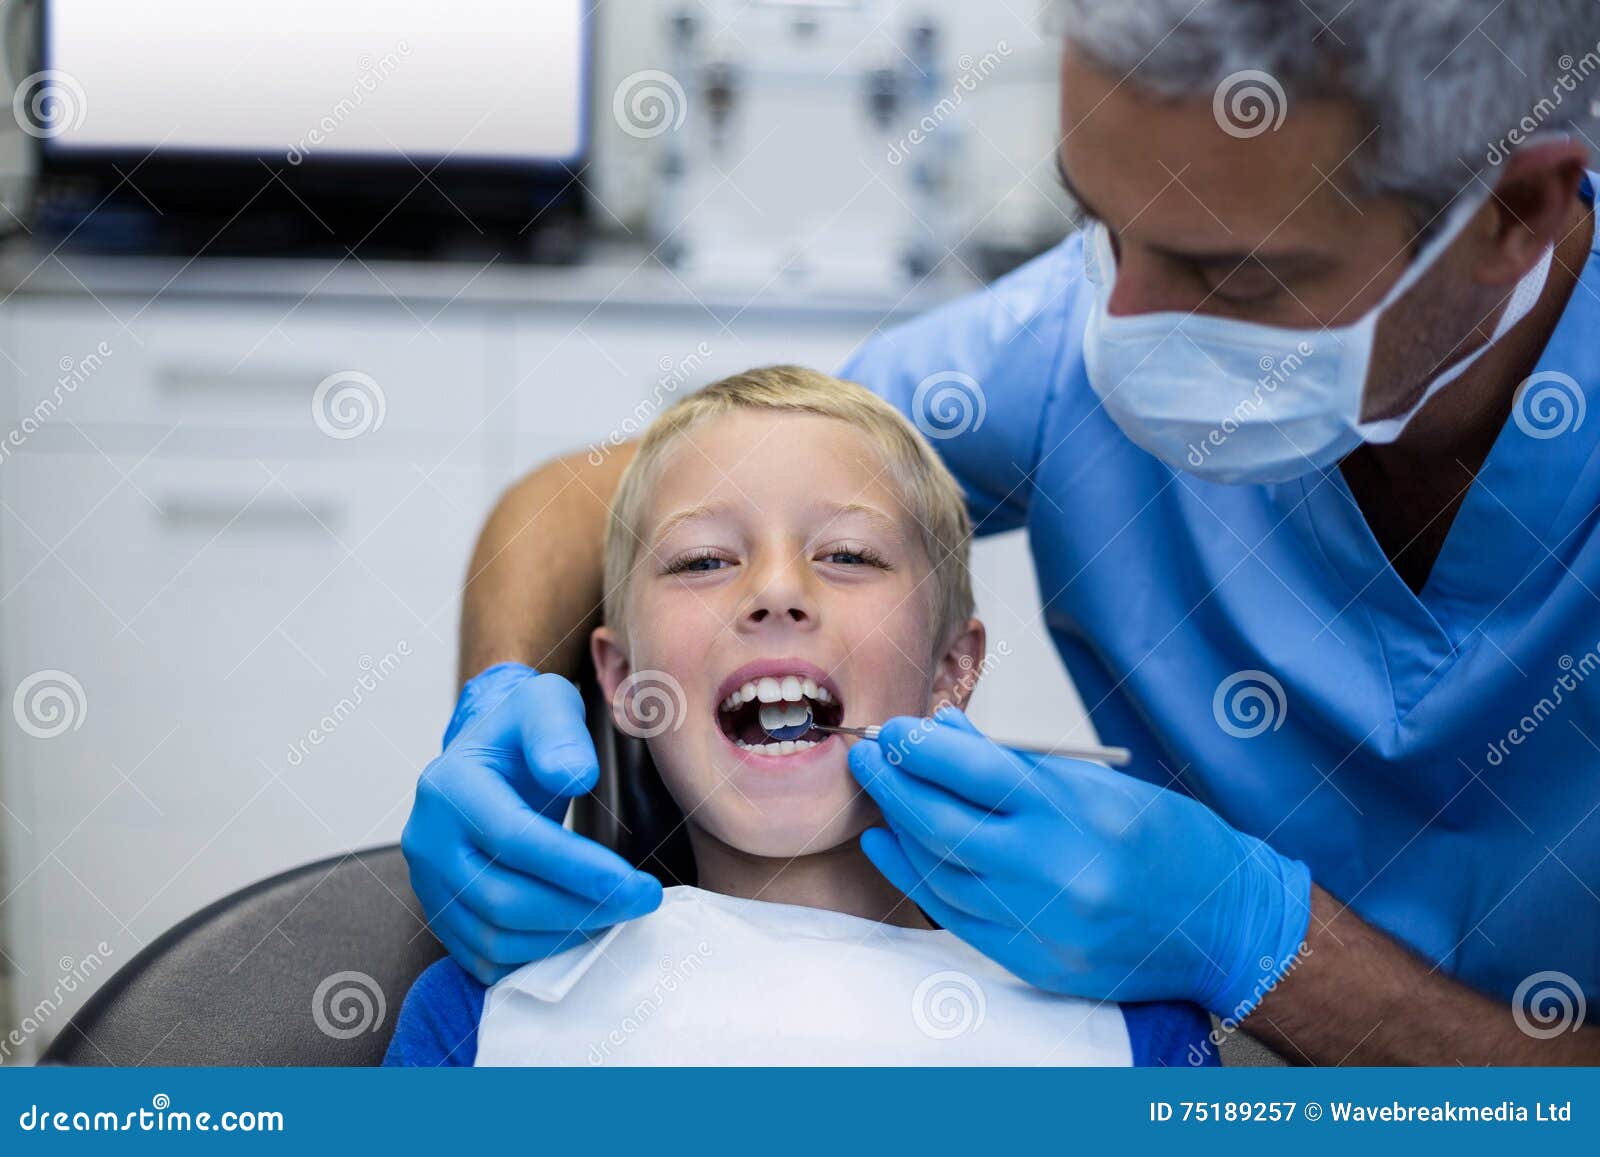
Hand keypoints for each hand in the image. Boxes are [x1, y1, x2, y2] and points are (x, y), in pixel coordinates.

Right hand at [402, 663, 661, 983]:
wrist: (487, 760)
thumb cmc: (521, 732)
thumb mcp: (545, 706)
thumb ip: (559, 732)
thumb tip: (574, 774)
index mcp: (449, 787)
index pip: (514, 839)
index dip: (579, 869)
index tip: (638, 884)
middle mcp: (428, 841)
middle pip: (503, 899)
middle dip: (582, 909)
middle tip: (641, 902)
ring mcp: (429, 885)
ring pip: (496, 937)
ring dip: (565, 937)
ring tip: (617, 915)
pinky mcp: (441, 915)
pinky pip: (486, 957)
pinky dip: (538, 957)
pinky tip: (583, 933)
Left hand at [848, 709, 1310, 1016]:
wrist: (1224, 922)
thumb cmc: (1166, 840)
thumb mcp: (1098, 783)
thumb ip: (1014, 762)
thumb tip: (944, 730)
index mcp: (1074, 814)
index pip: (972, 771)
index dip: (921, 748)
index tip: (895, 729)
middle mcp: (1053, 872)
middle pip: (942, 824)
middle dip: (894, 785)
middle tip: (867, 755)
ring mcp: (1041, 925)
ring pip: (941, 873)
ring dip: (899, 830)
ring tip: (879, 795)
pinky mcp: (1034, 963)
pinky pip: (956, 916)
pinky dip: (917, 879)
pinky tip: (892, 847)